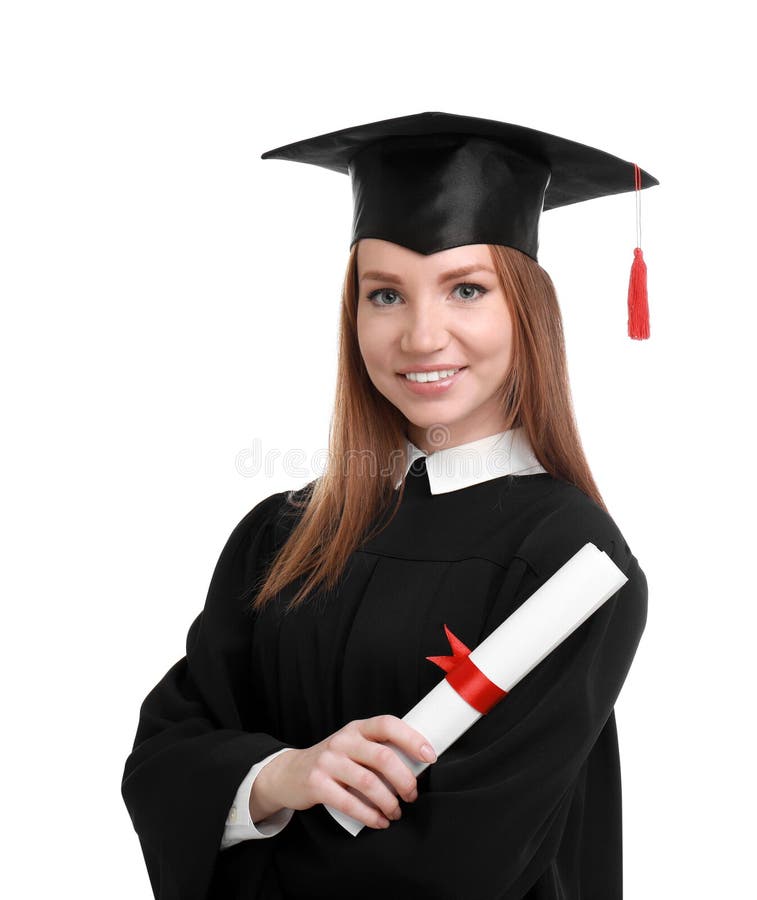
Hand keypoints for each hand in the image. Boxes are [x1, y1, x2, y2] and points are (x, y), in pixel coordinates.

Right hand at [251, 715, 435, 828]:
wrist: (290, 773)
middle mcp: (343, 740)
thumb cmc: (334, 761)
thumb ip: (378, 750)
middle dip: (404, 780)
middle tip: (412, 795)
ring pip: (368, 783)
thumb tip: (417, 766)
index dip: (412, 739)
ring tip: (395, 812)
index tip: (430, 756)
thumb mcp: (353, 746)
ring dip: (389, 802)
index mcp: (357, 728)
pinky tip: (379, 821)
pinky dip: (369, 816)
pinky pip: (349, 802)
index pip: (388, 724)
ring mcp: (328, 761)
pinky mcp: (317, 784)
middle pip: (383, 757)